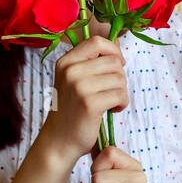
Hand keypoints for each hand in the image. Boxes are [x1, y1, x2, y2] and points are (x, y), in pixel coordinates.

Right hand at [43, 34, 127, 163]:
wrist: (59, 141)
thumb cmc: (71, 110)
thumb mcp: (75, 80)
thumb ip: (94, 61)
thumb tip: (118, 43)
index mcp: (65, 61)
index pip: (97, 42)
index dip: (113, 50)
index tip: (117, 65)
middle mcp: (70, 70)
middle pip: (113, 61)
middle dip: (120, 76)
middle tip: (112, 91)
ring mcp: (79, 86)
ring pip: (120, 78)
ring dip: (121, 92)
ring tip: (111, 102)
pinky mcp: (90, 103)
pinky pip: (120, 95)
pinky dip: (122, 103)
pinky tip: (113, 110)